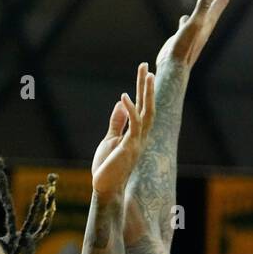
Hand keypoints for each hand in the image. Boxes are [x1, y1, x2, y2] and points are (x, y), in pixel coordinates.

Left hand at [91, 62, 154, 198]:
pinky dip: (130, 110)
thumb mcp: (110, 140)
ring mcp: (137, 142)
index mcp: (137, 135)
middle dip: (147, 86)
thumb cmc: (107, 167)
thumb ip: (117, 123)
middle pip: (148, 106)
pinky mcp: (130, 148)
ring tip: (145, 73)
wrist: (104, 188)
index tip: (144, 72)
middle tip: (146, 65)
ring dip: (146, 92)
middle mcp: (141, 137)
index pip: (143, 108)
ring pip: (147, 113)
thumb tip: (121, 104)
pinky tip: (124, 96)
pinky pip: (133, 125)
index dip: (143, 91)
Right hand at [156, 0, 232, 71]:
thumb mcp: (195, 22)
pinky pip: (187, 25)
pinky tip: (184, 18)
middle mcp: (204, 26)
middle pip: (214, 5)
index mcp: (209, 21)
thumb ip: (204, 4)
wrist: (174, 68)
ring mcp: (194, 33)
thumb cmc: (184, 47)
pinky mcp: (183, 38)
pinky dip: (188, 18)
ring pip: (202, 14)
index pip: (221, 0)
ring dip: (204, 3)